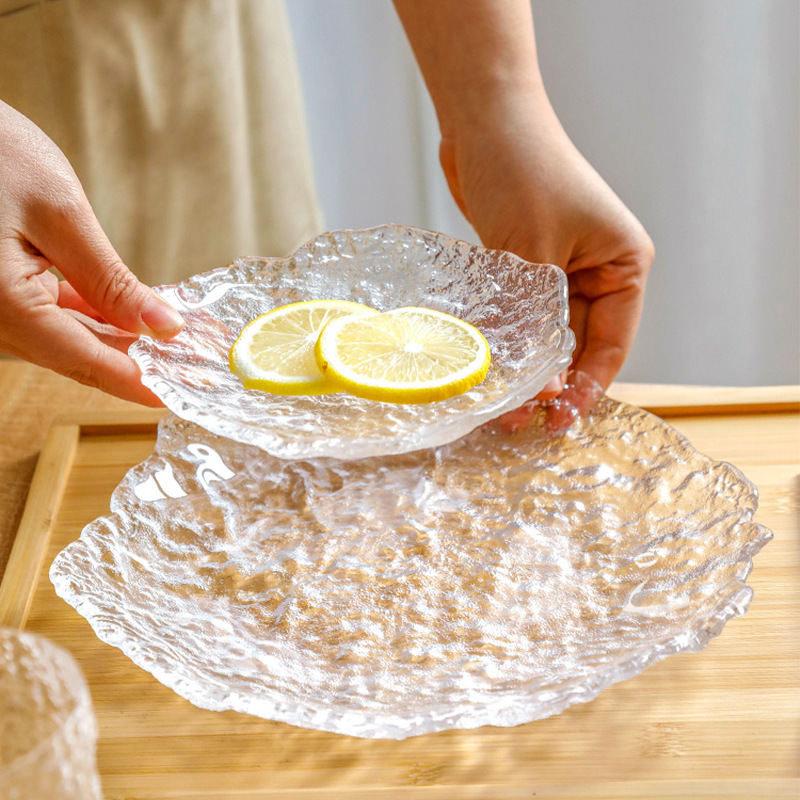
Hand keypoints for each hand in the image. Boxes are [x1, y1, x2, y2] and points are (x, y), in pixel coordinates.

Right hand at [0, 102, 183, 404]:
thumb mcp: (59, 213)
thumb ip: (109, 279)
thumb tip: (162, 326)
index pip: (82, 361)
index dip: (137, 381)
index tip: (180, 394)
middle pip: (76, 356)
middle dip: (136, 362)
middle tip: (190, 366)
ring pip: (67, 340)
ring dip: (120, 342)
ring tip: (173, 339)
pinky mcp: (1, 292)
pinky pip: (52, 319)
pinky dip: (95, 319)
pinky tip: (132, 315)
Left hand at [439, 88, 653, 428]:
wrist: (483, 120)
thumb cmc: (522, 171)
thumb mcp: (533, 251)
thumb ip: (534, 317)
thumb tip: (532, 384)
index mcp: (623, 264)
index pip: (611, 343)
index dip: (586, 386)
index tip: (560, 418)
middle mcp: (597, 270)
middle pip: (577, 343)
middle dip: (549, 382)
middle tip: (518, 420)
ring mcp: (559, 268)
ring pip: (543, 333)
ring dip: (523, 367)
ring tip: (499, 405)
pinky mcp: (524, 265)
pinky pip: (518, 315)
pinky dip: (504, 341)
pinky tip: (488, 369)